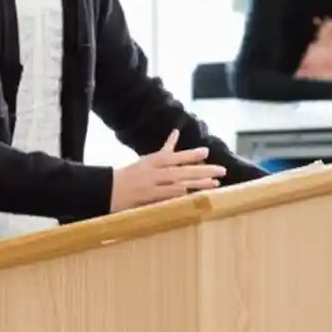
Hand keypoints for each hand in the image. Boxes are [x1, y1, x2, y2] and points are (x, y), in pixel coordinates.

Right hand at [110, 130, 226, 212]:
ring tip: (215, 183)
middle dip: (203, 170)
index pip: (174, 155)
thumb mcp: (148, 158)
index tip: (207, 151)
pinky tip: (196, 195)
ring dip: (198, 184)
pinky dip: (182, 195)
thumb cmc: (133, 173)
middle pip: (181, 170)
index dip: (190, 154)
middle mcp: (154, 171)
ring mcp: (152, 186)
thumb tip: (176, 132)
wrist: (110, 189)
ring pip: (178, 184)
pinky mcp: (150, 199)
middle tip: (222, 170)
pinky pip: (168, 197)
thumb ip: (166, 148)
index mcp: (154, 160)